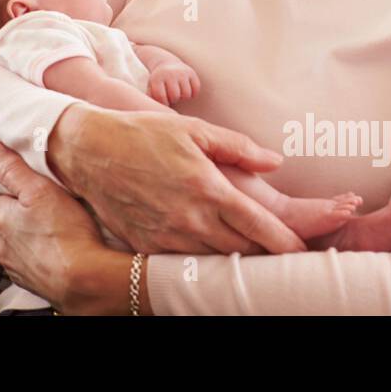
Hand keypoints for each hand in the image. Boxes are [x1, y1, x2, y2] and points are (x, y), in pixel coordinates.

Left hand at [0, 140, 114, 312]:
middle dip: (31, 217)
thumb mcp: (40, 189)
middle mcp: (3, 245)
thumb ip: (13, 168)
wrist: (85, 281)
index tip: (45, 194)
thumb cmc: (66, 233)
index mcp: (3, 219)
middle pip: (15, 221)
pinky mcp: (33, 284)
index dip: (27, 193)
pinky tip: (63, 253)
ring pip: (24, 243)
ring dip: (37, 238)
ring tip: (63, 234)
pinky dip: (45, 258)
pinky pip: (35, 264)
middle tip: (58, 213)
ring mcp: (17, 268)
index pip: (8, 198)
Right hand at [45, 106, 305, 256]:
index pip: (259, 226)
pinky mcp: (147, 245)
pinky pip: (184, 262)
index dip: (285, 242)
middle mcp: (190, 218)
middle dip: (265, 255)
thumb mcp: (193, 129)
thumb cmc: (142, 133)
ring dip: (235, 260)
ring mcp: (167, 236)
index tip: (302, 251)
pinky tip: (210, 255)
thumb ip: (237, 147)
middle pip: (242, 250)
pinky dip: (202, 261)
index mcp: (208, 187)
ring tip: (252, 258)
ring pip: (215, 260)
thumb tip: (273, 162)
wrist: (89, 150)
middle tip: (283, 256)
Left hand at [146, 62, 199, 105]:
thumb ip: (151, 98)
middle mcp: (170, 74)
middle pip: (175, 96)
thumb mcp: (150, 87)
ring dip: (183, 97)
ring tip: (179, 94)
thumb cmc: (158, 81)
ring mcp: (181, 73)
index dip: (164, 103)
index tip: (165, 101)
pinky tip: (187, 91)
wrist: (166, 63)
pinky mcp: (191, 73)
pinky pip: (196, 88)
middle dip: (174, 100)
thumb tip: (157, 110)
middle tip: (172, 97)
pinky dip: (193, 93)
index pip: (162, 97)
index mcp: (157, 78)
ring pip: (187, 94)